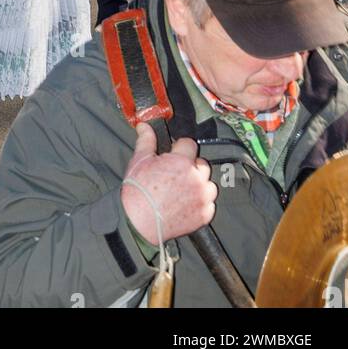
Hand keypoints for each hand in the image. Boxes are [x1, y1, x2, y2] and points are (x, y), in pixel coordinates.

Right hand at [121, 123, 217, 245]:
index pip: (190, 144)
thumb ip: (146, 140)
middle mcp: (196, 178)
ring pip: (209, 184)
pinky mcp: (205, 215)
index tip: (174, 155)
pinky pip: (209, 204)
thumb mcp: (140, 160)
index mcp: (181, 162)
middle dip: (191, 167)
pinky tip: (185, 204)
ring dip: (199, 185)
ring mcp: (202, 198)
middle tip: (176, 175)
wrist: (138, 223)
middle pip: (202, 164)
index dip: (180, 148)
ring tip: (182, 190)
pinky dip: (200, 203)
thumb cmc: (138, 192)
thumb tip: (145, 125)